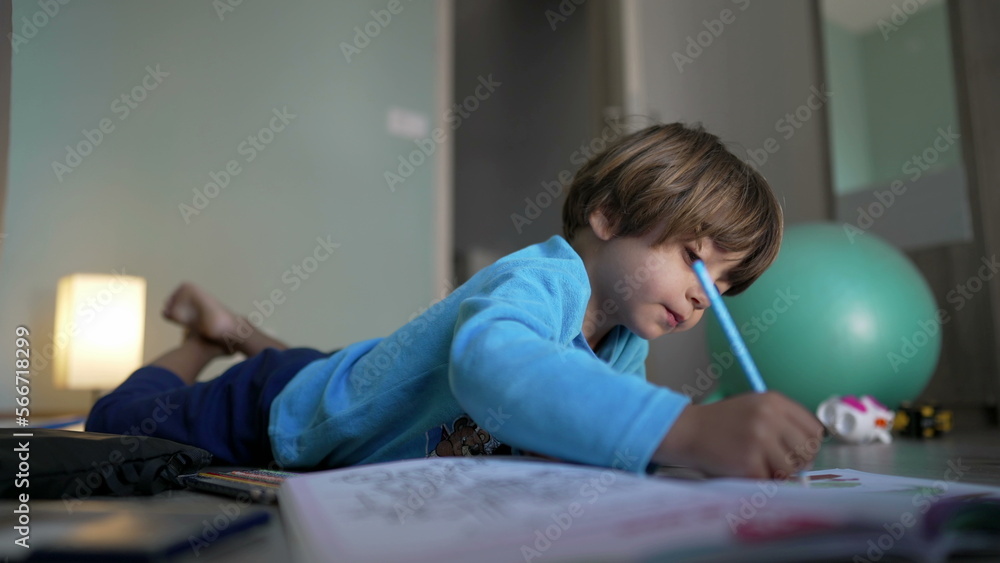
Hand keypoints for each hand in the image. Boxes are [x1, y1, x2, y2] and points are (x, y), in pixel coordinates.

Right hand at [654, 392, 824, 479]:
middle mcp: (769, 417)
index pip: (814, 429)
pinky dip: (760, 480)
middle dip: (797, 462)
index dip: (809, 444)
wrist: (688, 430)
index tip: (796, 451)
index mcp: (774, 401)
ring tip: (759, 467)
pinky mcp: (748, 461)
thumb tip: (811, 449)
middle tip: (778, 463)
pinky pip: (770, 480)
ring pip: (791, 469)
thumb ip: (782, 421)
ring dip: (778, 474)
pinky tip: (746, 470)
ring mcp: (759, 439)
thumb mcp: (754, 408)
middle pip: (807, 450)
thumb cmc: (721, 423)